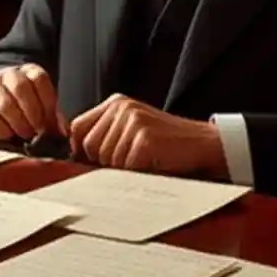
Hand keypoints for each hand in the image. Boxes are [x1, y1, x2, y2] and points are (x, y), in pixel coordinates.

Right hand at [0, 64, 67, 141]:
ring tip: (26, 135)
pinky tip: (9, 135)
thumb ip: (52, 117)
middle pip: (21, 88)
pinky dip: (1, 130)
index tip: (51, 121)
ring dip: (18, 123)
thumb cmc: (24, 107)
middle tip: (38, 131)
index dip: (48, 101)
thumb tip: (62, 133)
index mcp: (29, 71)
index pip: (39, 78)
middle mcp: (8, 75)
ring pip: (5, 104)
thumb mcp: (42, 105)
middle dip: (33, 113)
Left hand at [68, 94, 227, 178]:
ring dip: (123, 169)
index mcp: (115, 103)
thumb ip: (105, 135)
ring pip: (106, 159)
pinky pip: (125, 166)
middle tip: (130, 161)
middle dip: (105, 162)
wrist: (202, 144)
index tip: (97, 161)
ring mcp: (134, 121)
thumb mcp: (131, 130)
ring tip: (144, 161)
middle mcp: (122, 108)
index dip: (82, 150)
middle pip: (89, 146)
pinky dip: (137, 172)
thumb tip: (74, 157)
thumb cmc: (165, 144)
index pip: (77, 128)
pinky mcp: (144, 138)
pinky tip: (152, 163)